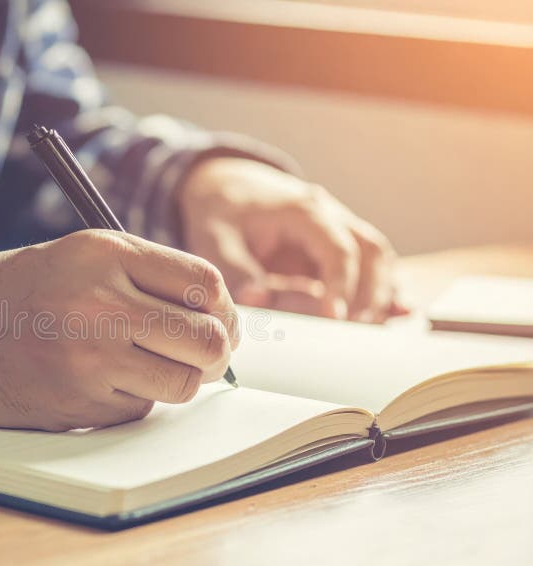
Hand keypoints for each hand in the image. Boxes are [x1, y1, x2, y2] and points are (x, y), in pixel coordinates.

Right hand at [0, 230, 238, 430]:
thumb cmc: (23, 291)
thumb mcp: (85, 257)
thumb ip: (151, 276)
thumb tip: (220, 316)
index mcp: (106, 254)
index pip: (205, 283)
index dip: (224, 308)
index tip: (220, 321)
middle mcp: (101, 303)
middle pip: (207, 339)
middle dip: (214, 352)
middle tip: (202, 354)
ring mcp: (89, 358)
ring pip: (182, 383)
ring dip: (176, 379)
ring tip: (146, 365)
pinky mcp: (78, 403)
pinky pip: (140, 408)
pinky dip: (131, 398)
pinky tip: (98, 380)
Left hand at [179, 158, 408, 321]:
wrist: (223, 186)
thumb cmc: (220, 213)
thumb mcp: (216, 240)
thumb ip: (236, 271)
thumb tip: (259, 301)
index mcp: (302, 210)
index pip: (337, 248)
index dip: (341, 284)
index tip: (335, 317)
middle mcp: (330, 215)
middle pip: (370, 252)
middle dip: (369, 294)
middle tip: (355, 331)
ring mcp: (338, 227)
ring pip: (378, 257)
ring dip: (381, 292)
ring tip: (374, 328)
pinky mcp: (337, 243)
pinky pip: (371, 263)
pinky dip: (385, 286)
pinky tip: (398, 312)